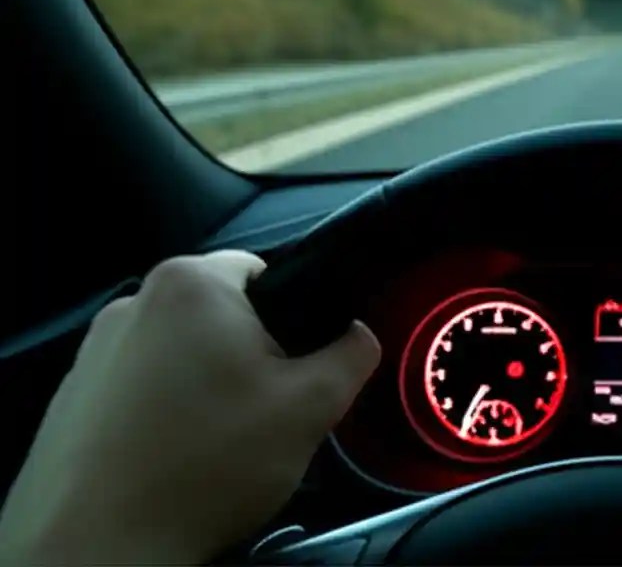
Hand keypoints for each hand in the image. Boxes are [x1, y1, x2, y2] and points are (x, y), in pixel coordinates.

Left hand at [0, 251, 380, 563]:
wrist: (98, 544)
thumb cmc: (207, 463)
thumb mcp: (310, 409)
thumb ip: (351, 357)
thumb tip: (360, 336)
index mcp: (192, 283)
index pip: (266, 270)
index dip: (298, 318)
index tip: (300, 369)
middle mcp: (134, 302)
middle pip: (222, 316)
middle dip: (251, 358)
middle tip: (268, 413)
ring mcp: (94, 350)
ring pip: (182, 355)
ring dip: (208, 388)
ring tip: (219, 445)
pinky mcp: (73, 397)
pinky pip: (142, 389)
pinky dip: (166, 414)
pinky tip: (177, 459)